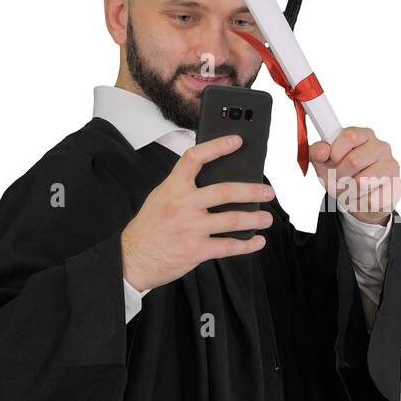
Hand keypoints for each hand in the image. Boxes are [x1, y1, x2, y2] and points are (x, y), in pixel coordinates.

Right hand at [120, 135, 275, 291]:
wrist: (132, 259)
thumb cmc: (150, 227)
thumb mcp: (161, 198)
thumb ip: (184, 188)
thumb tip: (218, 180)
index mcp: (173, 187)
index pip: (195, 158)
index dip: (218, 147)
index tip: (237, 141)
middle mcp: (183, 205)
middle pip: (225, 191)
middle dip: (252, 191)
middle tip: (268, 192)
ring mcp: (190, 228)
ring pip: (231, 219)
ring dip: (254, 219)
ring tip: (267, 218)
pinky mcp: (196, 250)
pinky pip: (228, 246)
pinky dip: (246, 244)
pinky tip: (257, 241)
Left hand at [308, 126, 400, 224]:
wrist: (360, 199)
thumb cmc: (343, 175)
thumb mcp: (324, 163)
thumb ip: (317, 153)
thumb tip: (322, 151)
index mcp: (364, 135)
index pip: (350, 136)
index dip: (335, 152)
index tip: (332, 161)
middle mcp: (381, 147)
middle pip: (354, 161)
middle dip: (339, 176)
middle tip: (339, 180)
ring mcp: (391, 167)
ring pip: (362, 183)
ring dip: (349, 191)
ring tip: (351, 189)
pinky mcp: (396, 187)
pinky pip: (370, 199)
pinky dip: (360, 202)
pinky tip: (363, 197)